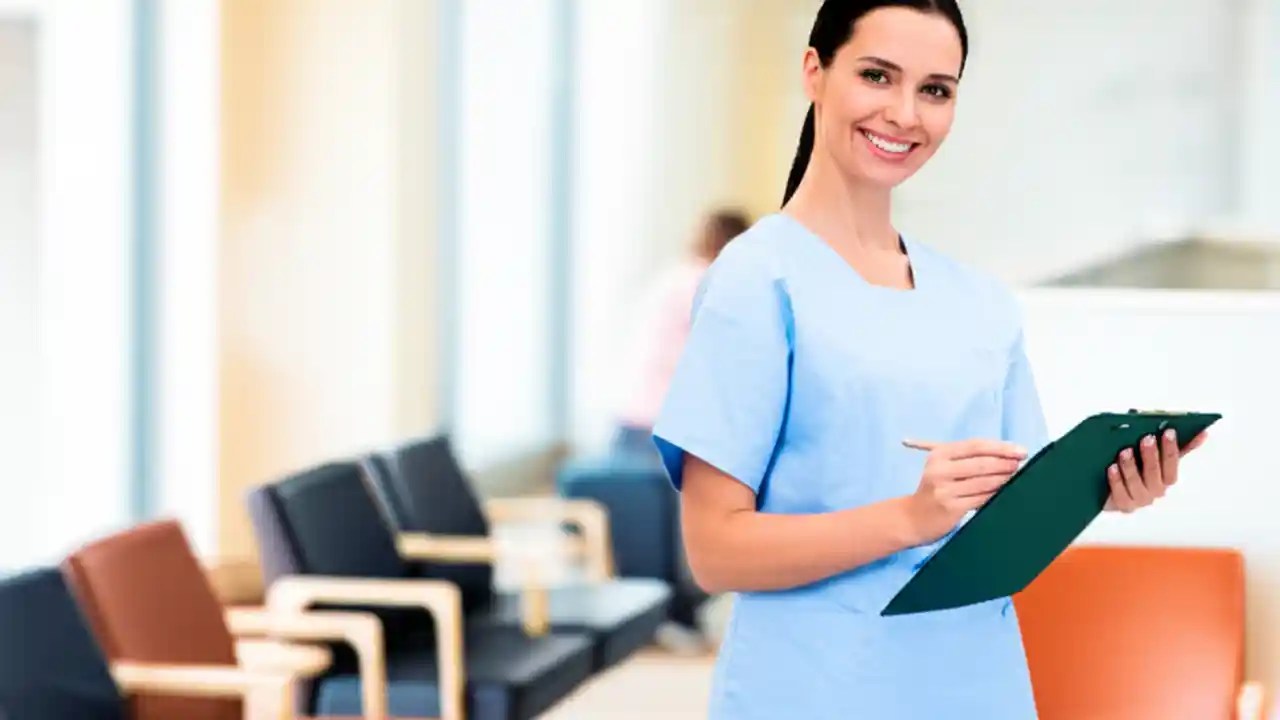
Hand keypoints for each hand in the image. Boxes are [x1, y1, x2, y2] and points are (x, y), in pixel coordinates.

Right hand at [906, 439, 1027, 544]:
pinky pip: (981, 498)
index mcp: (938, 455)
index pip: (976, 446)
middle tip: (1020, 465)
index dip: (1001, 447)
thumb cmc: (935, 490)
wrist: (912, 518)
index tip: (1020, 451)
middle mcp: (939, 470)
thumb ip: (968, 458)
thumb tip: (1006, 454)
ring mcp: (944, 490)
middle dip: (1005, 463)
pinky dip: (995, 494)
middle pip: (981, 463)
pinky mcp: (951, 507)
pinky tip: (1005, 493)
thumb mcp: (943, 467)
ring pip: (984, 482)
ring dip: (1004, 479)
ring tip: (1018, 477)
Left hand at [1104, 429, 1208, 512]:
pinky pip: (1120, 494)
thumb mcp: (1157, 456)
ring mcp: (1140, 500)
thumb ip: (1178, 447)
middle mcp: (1156, 491)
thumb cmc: (1138, 469)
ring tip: (1125, 451)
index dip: (1171, 448)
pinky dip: (1116, 480)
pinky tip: (1112, 468)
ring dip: (1131, 466)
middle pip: (1154, 473)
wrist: (1111, 491)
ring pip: (1136, 483)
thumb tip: (1203, 434)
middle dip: (1151, 455)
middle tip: (1147, 438)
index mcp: (1167, 478)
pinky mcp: (1124, 506)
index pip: (1172, 463)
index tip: (1169, 432)